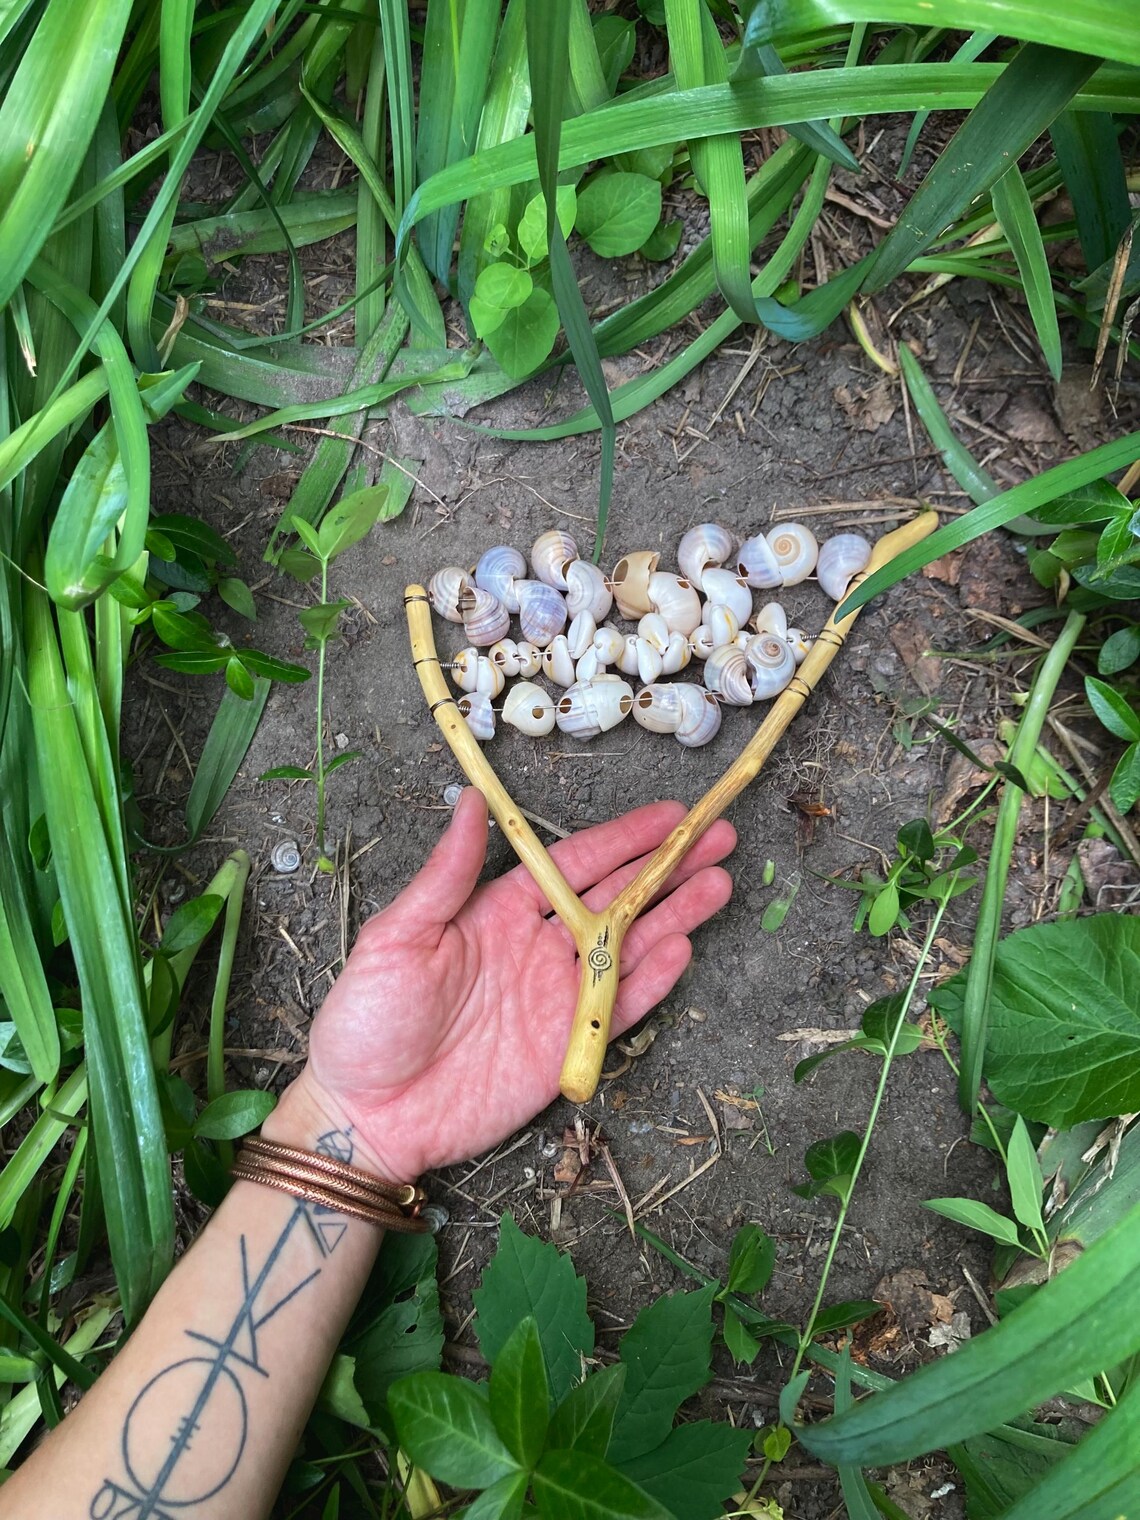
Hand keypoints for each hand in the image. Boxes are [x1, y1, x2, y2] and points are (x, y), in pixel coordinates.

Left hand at [273, 790, 734, 1180]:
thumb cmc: (366, 1023)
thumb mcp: (396, 937)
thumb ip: (445, 874)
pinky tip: (684, 947)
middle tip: (718, 837)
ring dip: (674, 915)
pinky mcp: (566, 1046)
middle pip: (614, 898)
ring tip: (720, 883)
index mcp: (496, 911)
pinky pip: (620, 1008)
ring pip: (629, 947)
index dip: (622, 839)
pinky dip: (653, 980)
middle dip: (667, 868)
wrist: (366, 1116)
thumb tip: (470, 799)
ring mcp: (554, 997)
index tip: (668, 816)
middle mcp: (535, 947)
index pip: (573, 864)